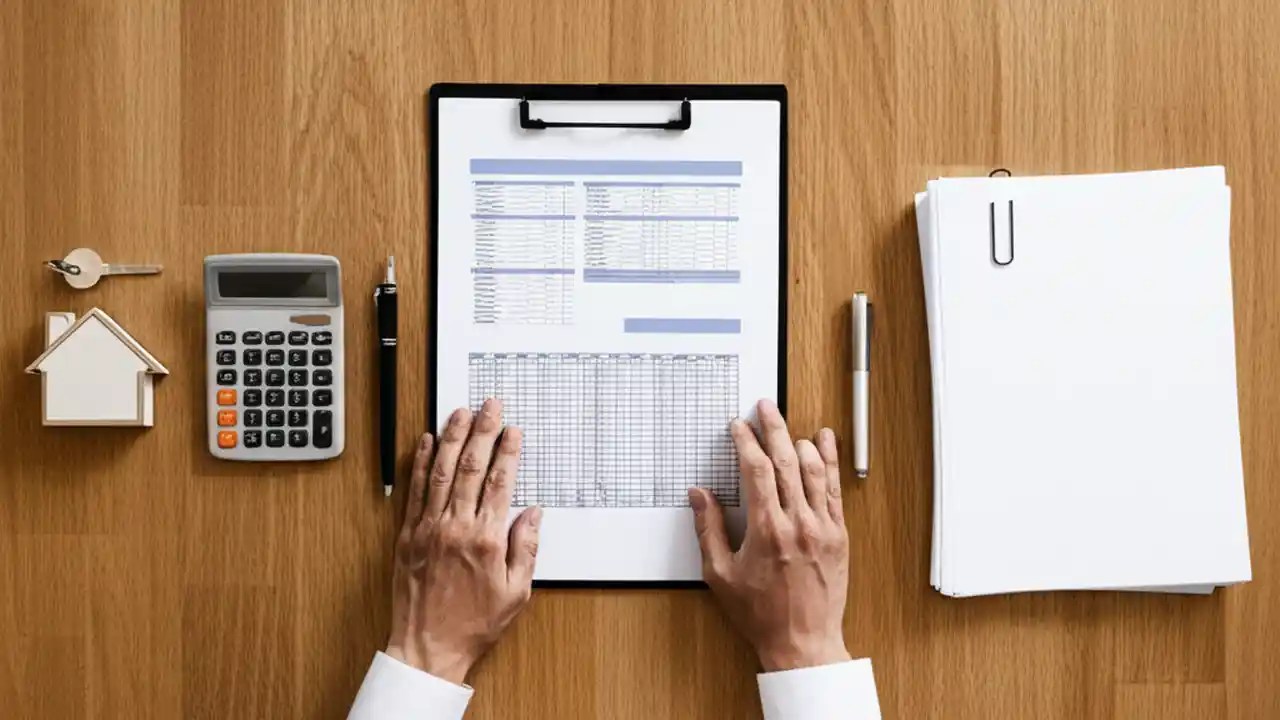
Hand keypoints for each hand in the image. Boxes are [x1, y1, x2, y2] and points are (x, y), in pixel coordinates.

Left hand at [386, 399, 541, 684]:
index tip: (513, 431)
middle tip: (490, 406)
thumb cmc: (473, 624)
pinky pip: (413, 490)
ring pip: (439, 471)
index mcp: (486, 538)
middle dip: (483, 431)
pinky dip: (418, 462)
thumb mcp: (516, 592)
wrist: (428, 647)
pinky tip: (424, 441)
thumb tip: (532, 513)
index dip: (508, 451)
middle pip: (470, 466)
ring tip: (460, 412)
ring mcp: (428, 528)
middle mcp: (455, 526)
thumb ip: (526, 547)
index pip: (499, 482)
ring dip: (451, 437)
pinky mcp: (407, 535)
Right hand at [689, 399, 850, 671]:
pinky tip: (824, 442)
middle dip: (772, 428)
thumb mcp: (720, 574)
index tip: (737, 427)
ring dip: (799, 441)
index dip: (745, 442)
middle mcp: (797, 522)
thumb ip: (708, 529)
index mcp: (766, 529)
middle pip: (785, 461)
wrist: (803, 642)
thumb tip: (699, 495)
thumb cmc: (760, 614)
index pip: (755, 470)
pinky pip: (835, 489)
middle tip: (764, 407)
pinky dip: (830, 461)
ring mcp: (822, 527)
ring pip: (813, 470)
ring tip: (787, 423)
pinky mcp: (839, 535)